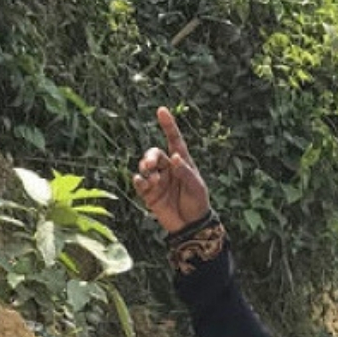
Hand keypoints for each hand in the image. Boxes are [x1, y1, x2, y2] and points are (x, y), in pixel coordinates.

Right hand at [132, 106, 211, 234]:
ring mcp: (157, 180)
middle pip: (154, 154)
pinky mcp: (149, 194)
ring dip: (146, 169)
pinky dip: (139, 181)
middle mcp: (168, 168)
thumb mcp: (196, 187)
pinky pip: (139, 182)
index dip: (168, 125)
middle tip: (151, 165)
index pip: (174, 140)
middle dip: (150, 157)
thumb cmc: (197, 203)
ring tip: (153, 179)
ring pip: (145, 167)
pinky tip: (144, 183)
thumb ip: (185, 172)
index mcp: (181, 162)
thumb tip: (174, 157)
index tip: (161, 111)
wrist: (191, 226)